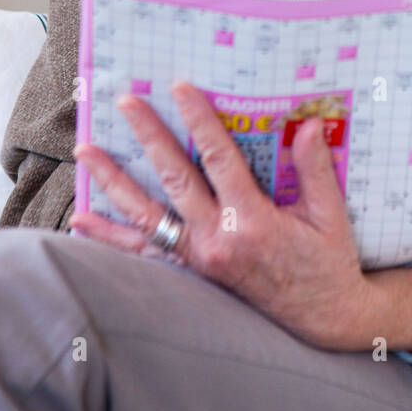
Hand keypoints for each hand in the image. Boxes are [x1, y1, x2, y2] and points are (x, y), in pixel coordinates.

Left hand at [70, 80, 371, 349]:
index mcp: (253, 221)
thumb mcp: (331, 216)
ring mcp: (198, 259)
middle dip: (149, 136)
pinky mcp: (190, 274)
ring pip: (146, 215)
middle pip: (174, 178)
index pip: (220, 159)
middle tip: (127, 102)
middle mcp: (217, 239)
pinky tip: (81, 220)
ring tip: (86, 152)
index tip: (181, 88)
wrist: (320, 322)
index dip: (199, 121)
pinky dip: (110, 237)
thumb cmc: (329, 265)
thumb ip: (316, 170)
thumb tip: (307, 125)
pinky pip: (143, 253)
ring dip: (113, 181)